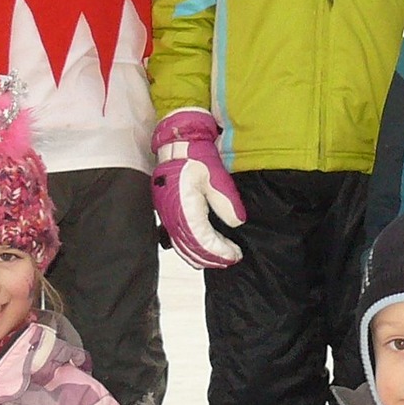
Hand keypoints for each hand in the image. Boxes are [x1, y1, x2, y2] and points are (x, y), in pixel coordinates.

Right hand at [150, 109, 246, 268]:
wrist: (177, 145)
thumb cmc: (195, 156)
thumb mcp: (217, 176)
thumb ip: (226, 201)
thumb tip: (237, 223)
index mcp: (184, 208)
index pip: (202, 240)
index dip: (219, 252)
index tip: (235, 255)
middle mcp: (172, 215)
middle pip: (191, 248)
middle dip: (212, 258)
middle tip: (231, 259)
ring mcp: (167, 215)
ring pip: (182, 247)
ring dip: (202, 257)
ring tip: (221, 259)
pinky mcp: (167, 213)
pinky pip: (177, 239)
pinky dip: (190, 249)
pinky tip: (203, 251)